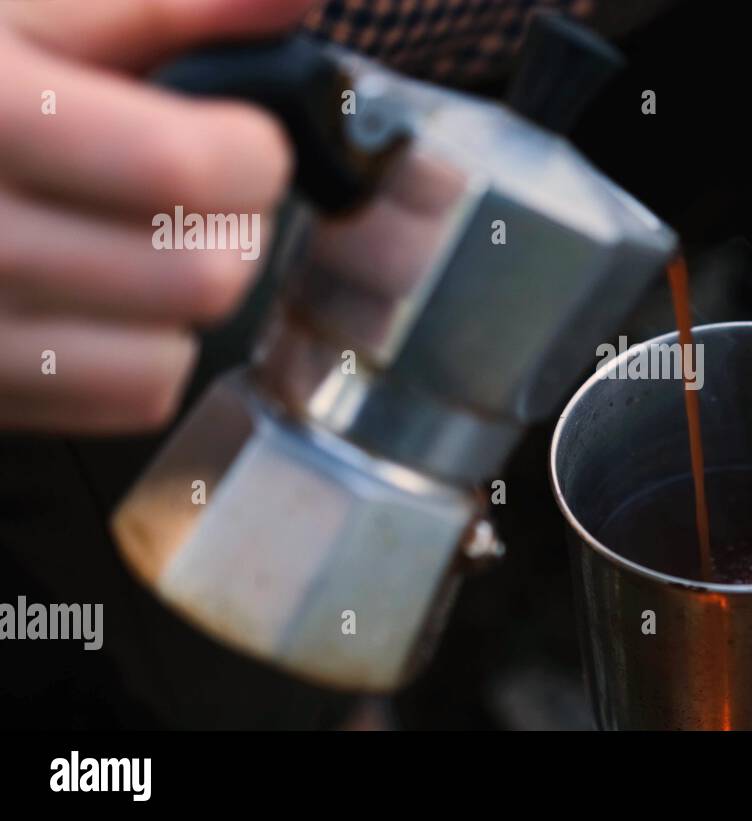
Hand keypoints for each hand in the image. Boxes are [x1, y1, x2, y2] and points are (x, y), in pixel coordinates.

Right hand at [0, 0, 313, 432]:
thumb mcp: (17, 14)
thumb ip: (162, 6)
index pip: (182, 169)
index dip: (251, 155)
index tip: (240, 139)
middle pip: (206, 275)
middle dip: (234, 230)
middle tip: (199, 197)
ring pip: (176, 352)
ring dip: (189, 302)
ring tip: (148, 246)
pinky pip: (134, 398)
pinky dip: (150, 356)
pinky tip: (111, 303)